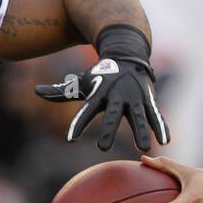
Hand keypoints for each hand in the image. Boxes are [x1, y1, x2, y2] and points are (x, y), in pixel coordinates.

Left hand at [35, 34, 169, 151]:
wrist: (127, 54)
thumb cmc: (101, 75)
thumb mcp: (82, 83)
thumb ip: (61, 91)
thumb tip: (36, 91)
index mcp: (100, 93)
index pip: (86, 110)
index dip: (78, 124)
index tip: (71, 139)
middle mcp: (118, 95)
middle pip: (113, 114)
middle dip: (109, 129)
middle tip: (103, 147)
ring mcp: (135, 97)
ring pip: (139, 116)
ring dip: (141, 131)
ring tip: (142, 148)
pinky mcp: (149, 99)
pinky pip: (156, 115)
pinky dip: (161, 126)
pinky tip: (165, 141)